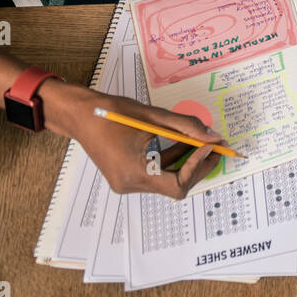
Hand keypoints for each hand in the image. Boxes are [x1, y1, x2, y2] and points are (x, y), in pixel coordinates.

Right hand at [41, 79, 225, 199]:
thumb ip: (185, 126)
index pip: (176, 183)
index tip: (211, 145)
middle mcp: (129, 184)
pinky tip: (183, 143)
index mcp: (133, 173)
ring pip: (167, 179)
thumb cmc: (111, 112)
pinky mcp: (126, 175)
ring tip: (202, 142)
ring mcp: (127, 182)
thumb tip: (212, 136)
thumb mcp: (153, 116)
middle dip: (197, 166)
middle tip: (216, 147)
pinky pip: (156, 172)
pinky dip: (171, 159)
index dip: (197, 166)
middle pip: (174, 185)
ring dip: (186, 162)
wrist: (80, 114)